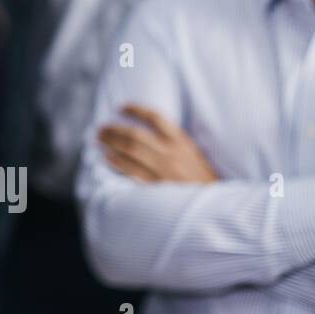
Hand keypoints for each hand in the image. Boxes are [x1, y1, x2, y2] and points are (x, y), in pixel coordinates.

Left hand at [98, 104, 218, 183]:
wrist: (214, 205)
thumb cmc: (203, 179)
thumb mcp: (193, 154)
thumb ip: (174, 142)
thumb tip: (149, 130)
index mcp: (181, 142)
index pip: (155, 118)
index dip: (136, 110)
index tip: (121, 107)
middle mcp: (171, 153)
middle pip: (136, 135)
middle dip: (115, 129)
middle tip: (101, 128)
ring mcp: (163, 170)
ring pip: (130, 151)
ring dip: (111, 143)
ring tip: (100, 139)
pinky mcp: (157, 186)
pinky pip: (132, 171)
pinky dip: (118, 163)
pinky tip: (107, 158)